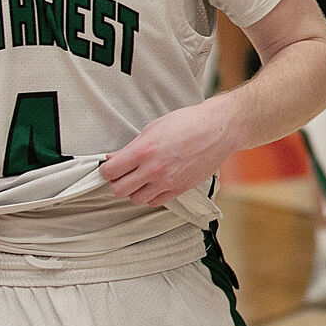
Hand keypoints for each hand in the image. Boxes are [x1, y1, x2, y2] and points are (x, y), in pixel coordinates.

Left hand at [105, 102, 237, 208]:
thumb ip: (132, 147)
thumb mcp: (154, 128)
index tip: (110, 167)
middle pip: (119, 190)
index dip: (106, 170)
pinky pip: (156, 202)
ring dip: (134, 191)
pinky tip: (154, 185)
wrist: (219, 129)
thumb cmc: (189, 123)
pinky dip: (151, 196)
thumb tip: (114, 159)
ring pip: (136, 199)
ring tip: (140, 180)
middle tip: (122, 175)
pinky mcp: (180, 188)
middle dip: (117, 182)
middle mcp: (154, 169)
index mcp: (144, 150)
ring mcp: (168, 181)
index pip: (110, 171)